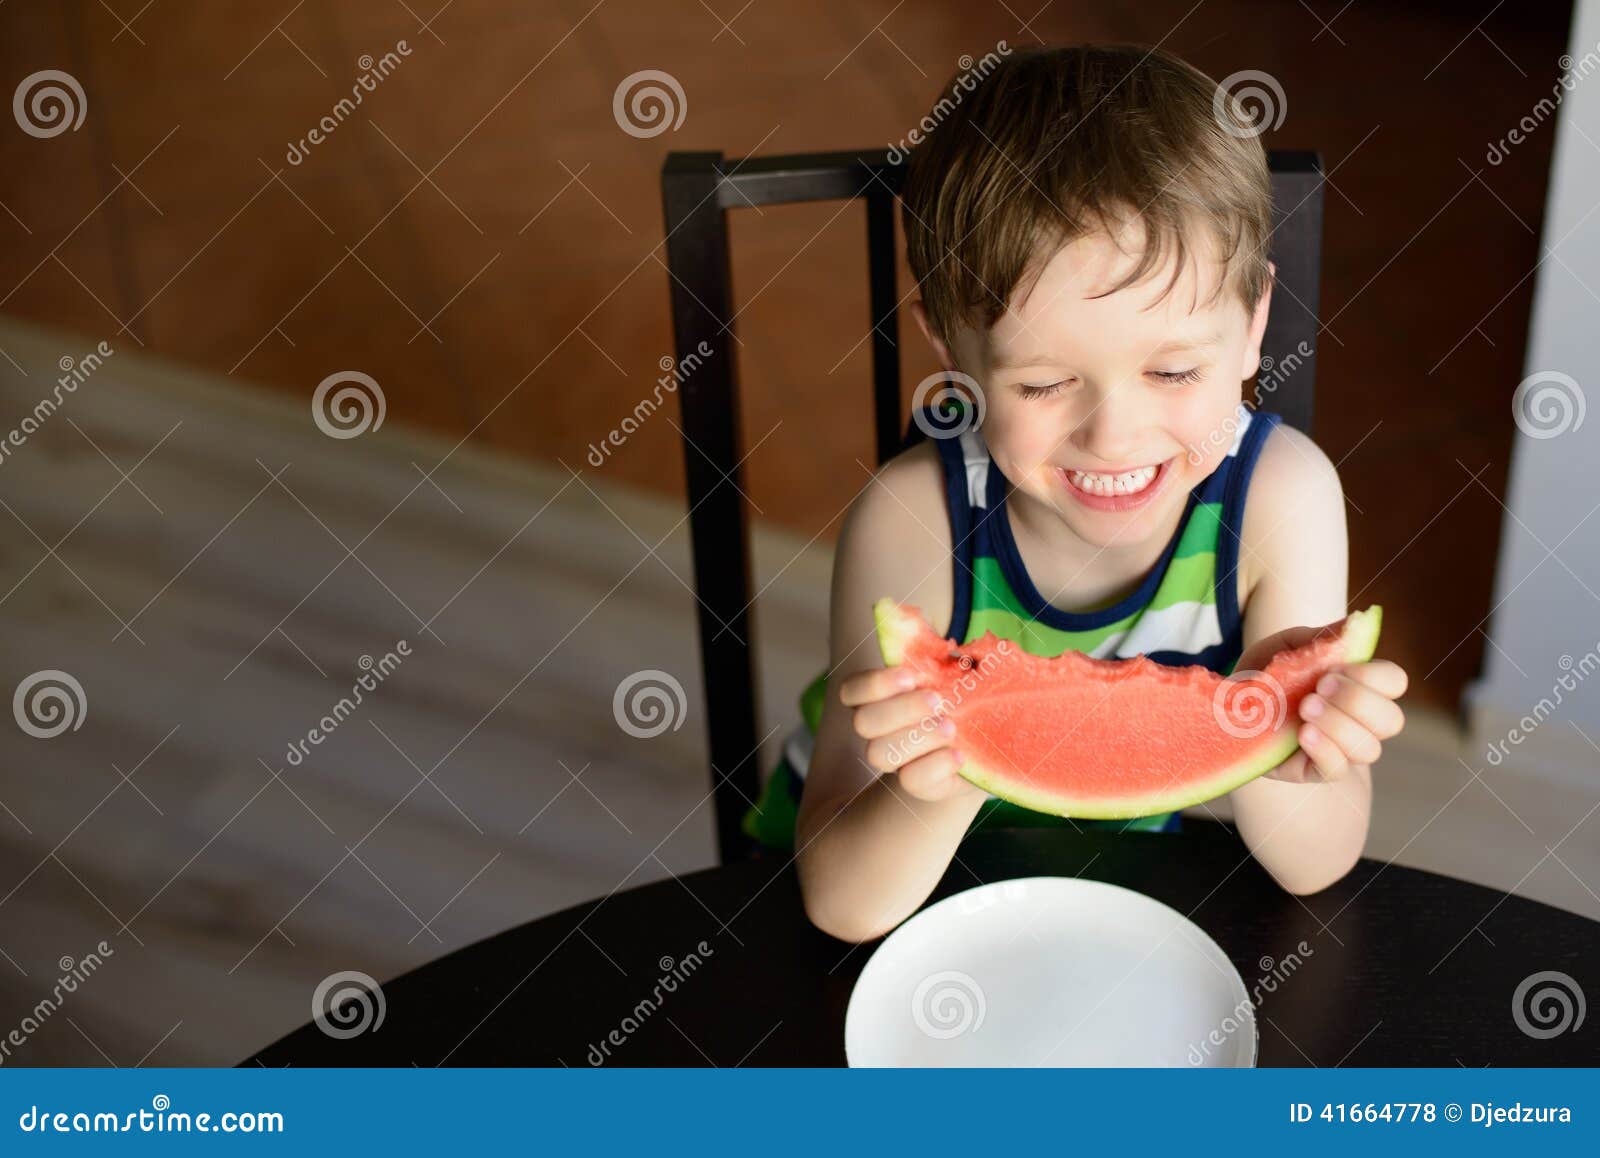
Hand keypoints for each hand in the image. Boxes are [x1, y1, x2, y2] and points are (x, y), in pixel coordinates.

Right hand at [836, 666, 985, 801]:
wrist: (991, 740)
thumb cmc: (968, 695)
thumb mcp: (958, 669)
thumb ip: (940, 654)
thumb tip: (931, 636)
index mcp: (881, 699)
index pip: (851, 691)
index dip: (874, 684)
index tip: (911, 676)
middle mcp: (881, 732)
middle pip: (863, 722)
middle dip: (900, 709)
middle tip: (937, 700)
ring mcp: (898, 761)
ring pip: (879, 753)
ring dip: (917, 737)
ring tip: (950, 727)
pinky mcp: (921, 785)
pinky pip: (911, 781)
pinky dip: (936, 765)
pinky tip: (960, 754)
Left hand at [1233, 623, 1408, 783]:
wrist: (1228, 709)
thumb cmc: (1265, 676)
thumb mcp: (1284, 648)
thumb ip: (1320, 638)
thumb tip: (1357, 620)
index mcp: (1358, 685)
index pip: (1394, 682)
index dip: (1373, 677)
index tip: (1333, 670)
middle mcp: (1359, 720)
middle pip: (1391, 719)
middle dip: (1356, 701)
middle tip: (1317, 690)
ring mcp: (1342, 748)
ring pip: (1369, 748)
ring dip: (1338, 725)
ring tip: (1304, 710)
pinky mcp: (1317, 770)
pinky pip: (1338, 769)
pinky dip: (1325, 750)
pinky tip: (1302, 734)